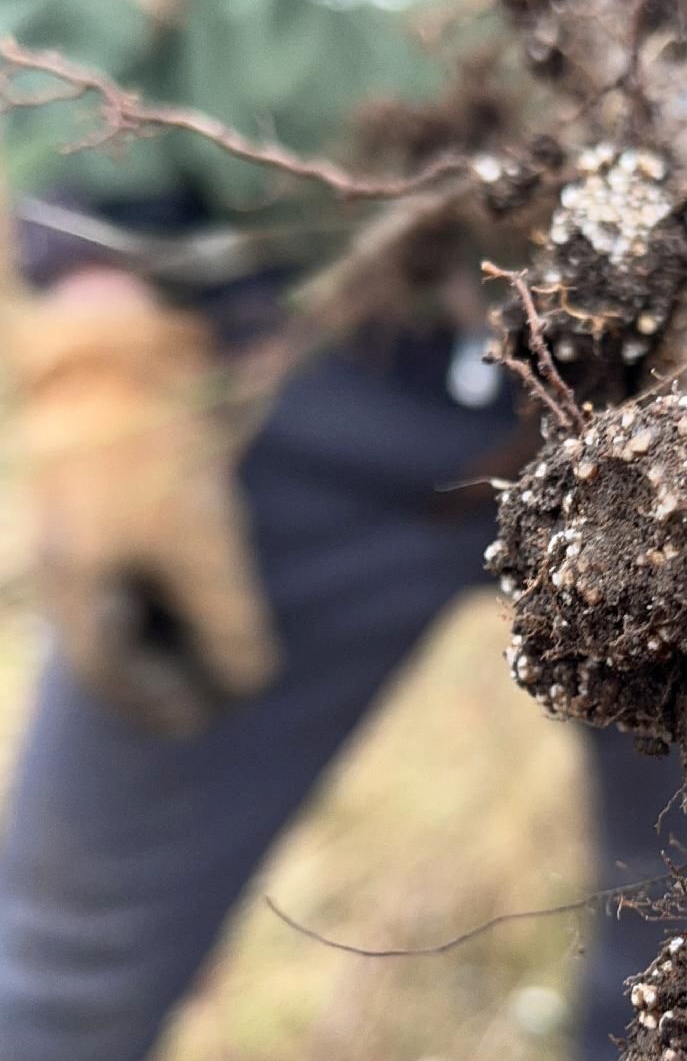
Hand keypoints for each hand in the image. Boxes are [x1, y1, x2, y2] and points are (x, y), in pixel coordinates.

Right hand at [9, 271, 278, 734]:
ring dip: (161, 625)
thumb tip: (248, 684)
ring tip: (215, 636)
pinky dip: (160, 578)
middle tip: (211, 689)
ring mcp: (78, 521)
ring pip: (114, 596)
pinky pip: (126, 553)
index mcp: (77, 584)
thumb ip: (226, 620)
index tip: (200, 720)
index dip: (156, 703)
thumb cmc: (153, 448)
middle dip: (156, 672)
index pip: (110, 672)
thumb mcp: (202, 541)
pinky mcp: (101, 483)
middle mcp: (66, 559)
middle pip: (104, 639)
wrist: (117, 340)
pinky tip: (198, 566)